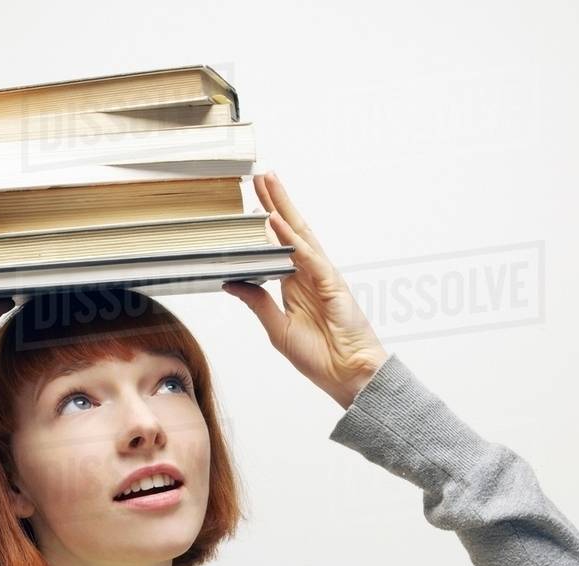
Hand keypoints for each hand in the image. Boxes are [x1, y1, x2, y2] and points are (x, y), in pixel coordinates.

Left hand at [222, 171, 389, 409]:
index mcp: (295, 285)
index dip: (265, 223)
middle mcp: (309, 275)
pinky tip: (277, 222)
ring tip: (268, 183)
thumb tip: (232, 282)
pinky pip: (309, 257)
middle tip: (260, 176)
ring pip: (301, 234)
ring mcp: (322, 277)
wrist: (347, 375)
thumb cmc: (319, 356)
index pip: (278, 245)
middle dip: (274, 202)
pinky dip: (292, 239)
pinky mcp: (332, 284)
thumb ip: (257, 303)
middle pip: (290, 230)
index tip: (249, 202)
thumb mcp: (277, 328)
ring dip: (283, 208)